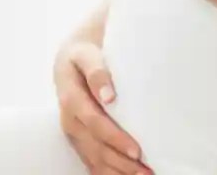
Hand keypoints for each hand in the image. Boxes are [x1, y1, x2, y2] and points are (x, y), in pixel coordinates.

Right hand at [52, 39, 152, 174]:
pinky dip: (109, 173)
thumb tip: (108, 95)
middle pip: (96, 147)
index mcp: (70, 97)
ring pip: (94, 159)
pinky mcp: (79, 140)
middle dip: (121, 163)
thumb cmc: (84, 56)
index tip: (136, 150)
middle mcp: (69, 119)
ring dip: (118, 171)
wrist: (69, 60)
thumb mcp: (87, 55)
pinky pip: (92, 163)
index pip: (93, 122)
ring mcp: (73, 133)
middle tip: (147, 171)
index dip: (114, 138)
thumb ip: (97, 72)